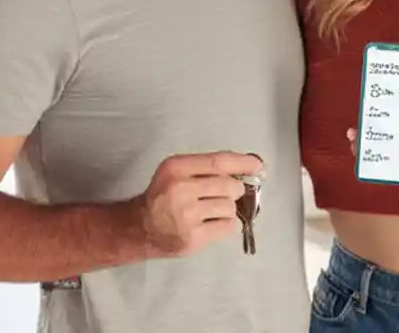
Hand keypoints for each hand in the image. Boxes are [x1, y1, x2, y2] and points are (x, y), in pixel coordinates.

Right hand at [137, 151, 261, 256]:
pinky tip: (214, 223)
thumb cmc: (163, 197)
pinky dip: (228, 224)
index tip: (258, 165)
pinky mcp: (193, 237)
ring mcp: (186, 215)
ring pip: (230, 207)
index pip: (218, 162)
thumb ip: (206, 167)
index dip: (243, 163)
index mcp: (176, 168)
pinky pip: (229, 226)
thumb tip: (247, 167)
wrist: (140, 227)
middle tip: (224, 194)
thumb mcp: (177, 171)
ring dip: (228, 209)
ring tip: (211, 211)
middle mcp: (180, 190)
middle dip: (234, 191)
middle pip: (229, 186)